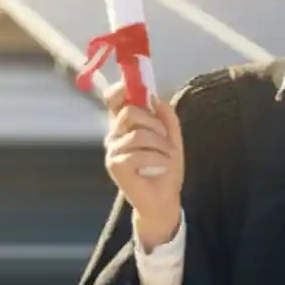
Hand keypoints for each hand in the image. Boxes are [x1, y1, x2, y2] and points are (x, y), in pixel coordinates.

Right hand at [101, 81, 184, 251]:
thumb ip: (165, 116)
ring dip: (161, 145)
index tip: (132, 86)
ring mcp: (112, 150)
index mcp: (125, 124)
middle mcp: (114, 134)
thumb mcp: (172, 136)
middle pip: (129, 112)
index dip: (121, 88)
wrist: (164, 197)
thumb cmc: (165, 166)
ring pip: (138, 134)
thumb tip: (154, 97)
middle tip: (165, 138)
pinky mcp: (115, 165)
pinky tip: (162, 167)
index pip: (114, 99)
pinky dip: (159, 159)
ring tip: (167, 156)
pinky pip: (140, 152)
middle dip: (154, 123)